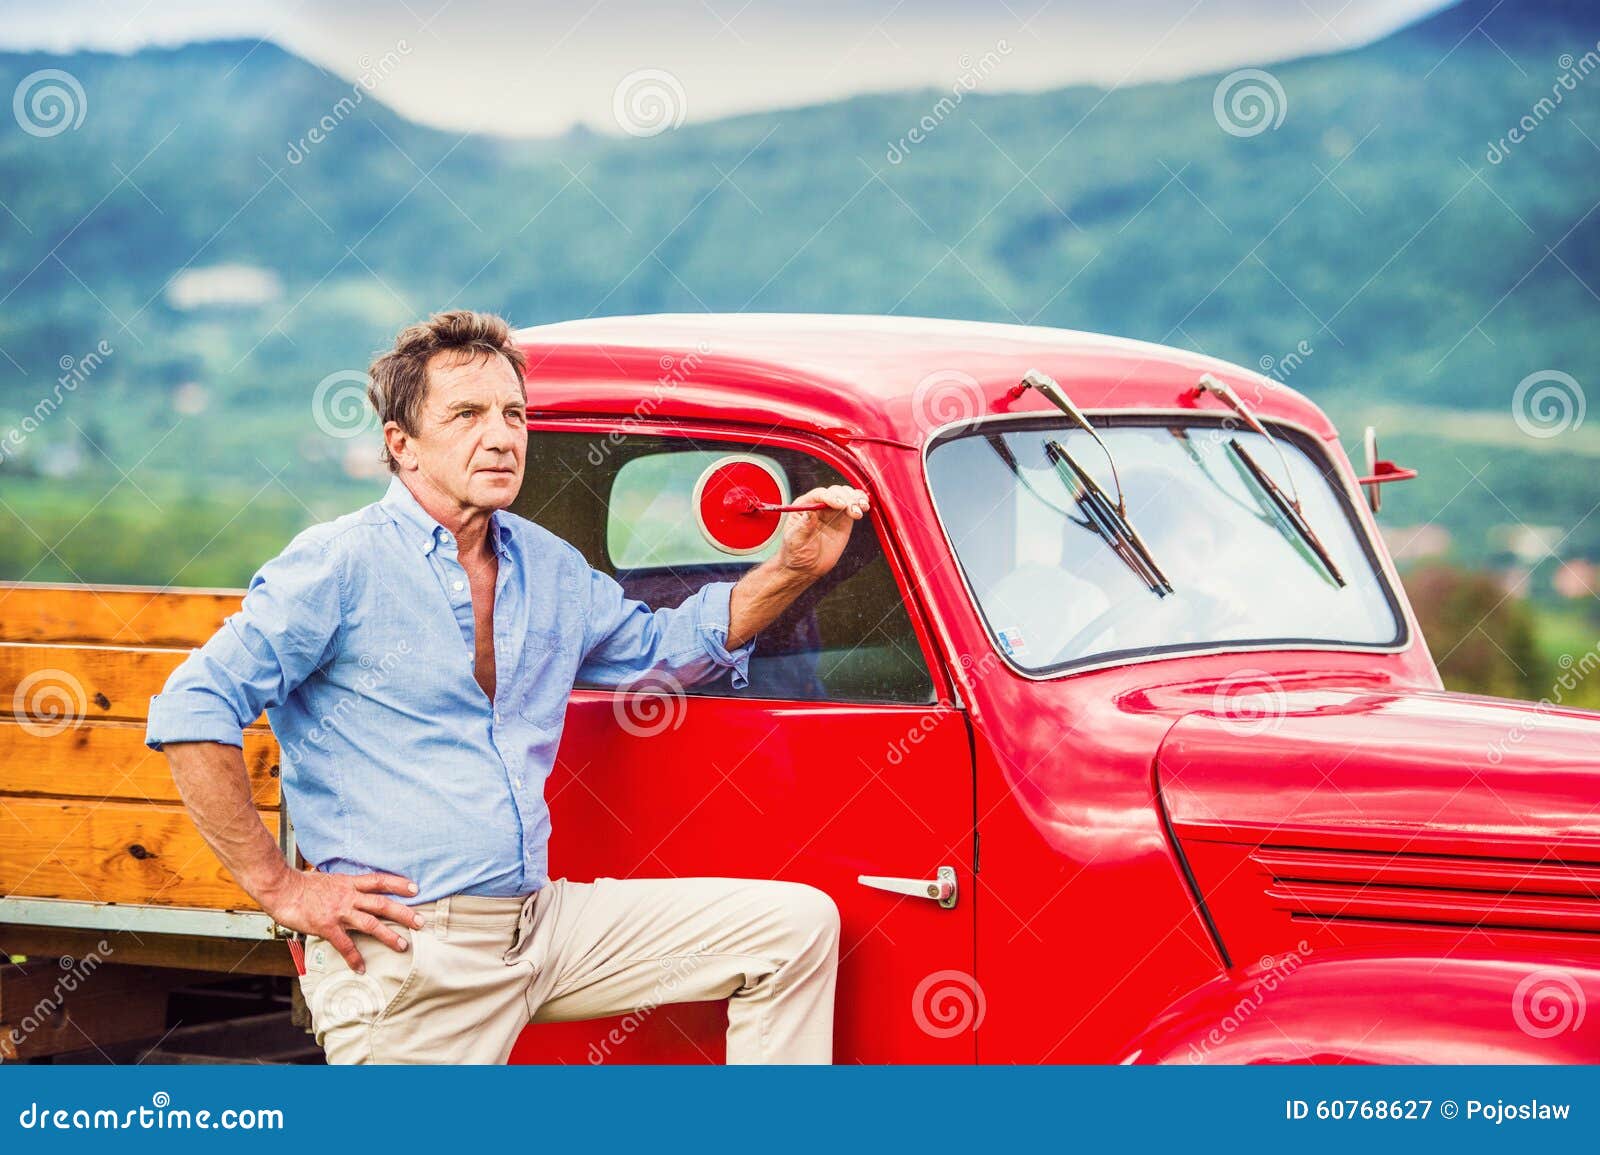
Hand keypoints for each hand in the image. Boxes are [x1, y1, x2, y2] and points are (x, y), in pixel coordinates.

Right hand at [260, 867, 421, 973]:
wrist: (282, 889)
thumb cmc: (302, 884)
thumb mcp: (328, 878)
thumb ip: (343, 885)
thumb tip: (351, 887)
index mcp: (349, 883)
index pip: (379, 880)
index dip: (398, 884)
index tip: (415, 889)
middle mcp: (349, 896)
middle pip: (383, 904)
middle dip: (404, 913)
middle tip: (421, 922)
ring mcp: (339, 912)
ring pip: (371, 924)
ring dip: (388, 936)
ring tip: (403, 946)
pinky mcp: (327, 926)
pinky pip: (345, 944)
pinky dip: (354, 957)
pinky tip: (361, 967)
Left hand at [776, 485, 869, 578]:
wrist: (807, 567)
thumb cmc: (796, 553)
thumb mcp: (796, 541)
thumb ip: (803, 526)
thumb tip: (809, 511)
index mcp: (804, 505)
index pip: (819, 494)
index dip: (831, 497)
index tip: (840, 505)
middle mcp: (819, 504)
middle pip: (836, 492)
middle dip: (847, 498)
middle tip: (853, 510)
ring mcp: (832, 511)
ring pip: (846, 496)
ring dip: (856, 499)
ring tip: (862, 508)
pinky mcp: (844, 520)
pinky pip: (853, 506)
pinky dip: (861, 504)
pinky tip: (865, 507)